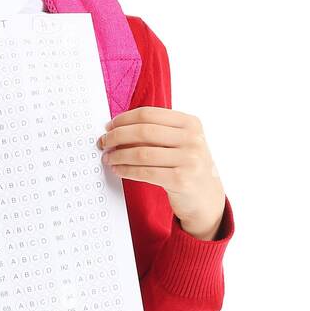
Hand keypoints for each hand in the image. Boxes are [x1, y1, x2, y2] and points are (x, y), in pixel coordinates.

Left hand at [98, 107, 226, 239]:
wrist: (206, 196)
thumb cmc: (186, 165)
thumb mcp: (180, 142)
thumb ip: (156, 132)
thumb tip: (116, 128)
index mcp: (190, 123)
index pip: (149, 114)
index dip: (124, 119)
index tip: (109, 126)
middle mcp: (192, 139)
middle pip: (143, 131)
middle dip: (117, 136)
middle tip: (103, 142)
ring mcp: (189, 160)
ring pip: (141, 153)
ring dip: (118, 155)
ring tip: (108, 157)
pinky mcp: (181, 180)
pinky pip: (145, 172)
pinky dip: (126, 170)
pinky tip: (118, 169)